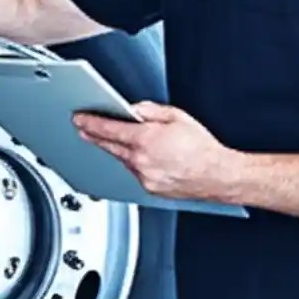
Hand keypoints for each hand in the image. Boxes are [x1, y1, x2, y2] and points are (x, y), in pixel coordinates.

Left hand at [73, 102, 242, 201]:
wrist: (219, 176)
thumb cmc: (203, 148)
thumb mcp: (177, 117)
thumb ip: (151, 111)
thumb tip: (134, 109)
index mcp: (146, 139)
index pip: (109, 129)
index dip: (91, 122)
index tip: (80, 118)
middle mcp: (141, 160)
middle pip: (109, 146)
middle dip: (94, 135)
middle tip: (82, 128)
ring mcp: (144, 177)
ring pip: (122, 160)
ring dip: (116, 149)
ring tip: (111, 139)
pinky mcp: (149, 188)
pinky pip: (134, 172)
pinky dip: (132, 163)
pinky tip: (138, 156)